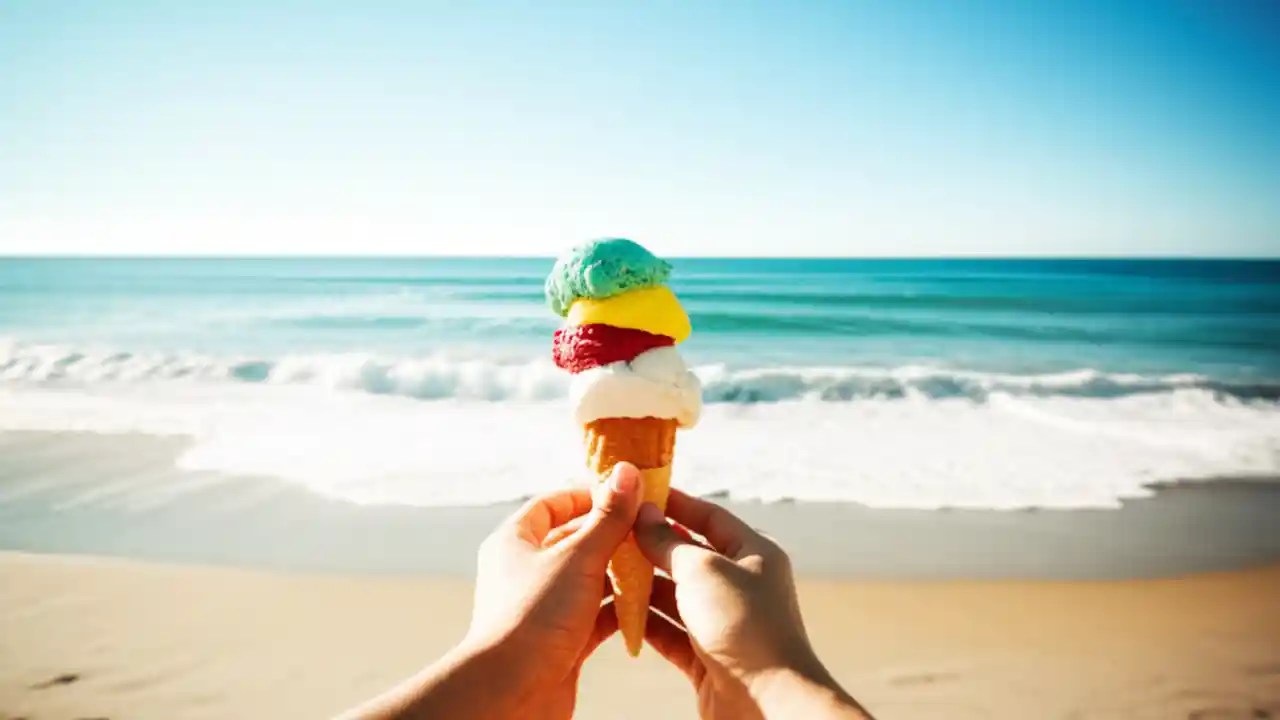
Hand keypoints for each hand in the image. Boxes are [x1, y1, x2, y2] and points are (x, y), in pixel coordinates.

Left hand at [343, 463, 642, 719]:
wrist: (511, 693)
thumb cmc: (534, 618)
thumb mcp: (578, 557)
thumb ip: (608, 517)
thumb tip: (627, 472)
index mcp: (515, 541)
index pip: (551, 504)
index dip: (587, 494)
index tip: (624, 493)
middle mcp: (524, 571)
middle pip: (572, 541)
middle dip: (610, 535)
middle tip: (648, 527)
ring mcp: (542, 607)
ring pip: (586, 580)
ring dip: (618, 574)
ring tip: (653, 564)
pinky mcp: (558, 641)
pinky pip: (593, 616)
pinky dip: (617, 610)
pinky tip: (645, 606)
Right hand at [634, 490, 870, 718]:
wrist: (766, 702)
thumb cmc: (744, 626)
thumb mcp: (702, 570)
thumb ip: (668, 542)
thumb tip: (644, 515)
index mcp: (753, 553)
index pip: (709, 516)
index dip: (674, 503)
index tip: (638, 494)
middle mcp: (741, 584)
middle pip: (689, 555)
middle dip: (652, 546)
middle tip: (613, 533)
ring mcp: (724, 622)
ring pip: (676, 595)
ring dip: (644, 586)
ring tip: (606, 571)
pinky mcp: (707, 656)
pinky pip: (671, 632)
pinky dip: (647, 623)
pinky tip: (618, 613)